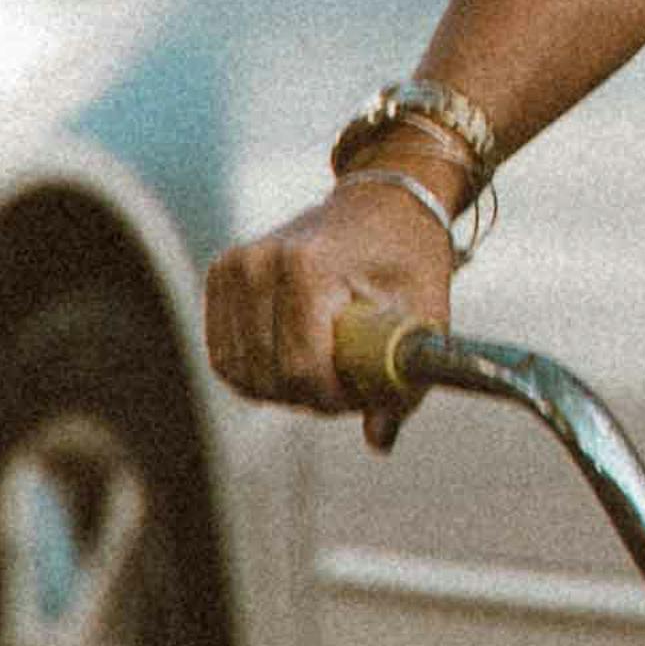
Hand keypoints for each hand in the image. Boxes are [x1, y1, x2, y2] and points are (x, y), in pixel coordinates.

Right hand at [203, 169, 458, 441]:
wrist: (381, 203)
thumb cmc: (408, 259)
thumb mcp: (425, 316)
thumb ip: (405, 382)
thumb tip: (379, 442)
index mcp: (307, 266)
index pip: (300, 366)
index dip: (331, 398)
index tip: (360, 394)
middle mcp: (259, 263)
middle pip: (269, 375)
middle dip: (310, 396)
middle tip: (348, 384)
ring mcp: (233, 268)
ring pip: (241, 372)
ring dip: (282, 388)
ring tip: (324, 368)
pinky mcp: (220, 276)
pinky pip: (225, 357)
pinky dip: (257, 373)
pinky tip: (292, 361)